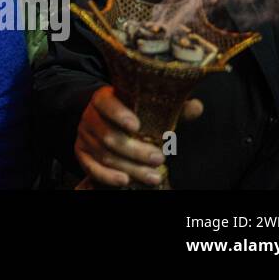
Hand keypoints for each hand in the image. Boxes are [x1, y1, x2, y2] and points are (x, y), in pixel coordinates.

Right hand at [75, 86, 202, 187]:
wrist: (105, 121)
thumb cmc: (133, 114)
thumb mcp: (149, 108)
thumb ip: (172, 109)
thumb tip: (197, 107)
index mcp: (104, 98)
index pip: (107, 103)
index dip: (119, 114)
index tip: (137, 126)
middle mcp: (90, 116)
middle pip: (109, 136)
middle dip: (136, 151)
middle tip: (160, 158)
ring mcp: (84, 135)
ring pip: (105, 155)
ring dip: (130, 168)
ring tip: (154, 175)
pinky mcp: (81, 153)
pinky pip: (91, 168)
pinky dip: (107, 176)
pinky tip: (125, 181)